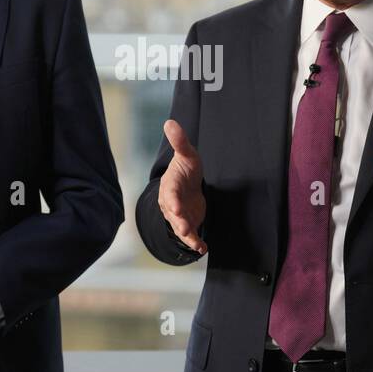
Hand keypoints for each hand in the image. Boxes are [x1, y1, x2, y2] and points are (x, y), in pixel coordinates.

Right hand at [158, 119, 206, 254]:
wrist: (188, 185)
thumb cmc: (185, 170)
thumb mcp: (186, 155)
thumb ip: (179, 142)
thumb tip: (169, 122)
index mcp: (170, 186)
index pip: (169, 193)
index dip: (171, 200)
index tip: (175, 206)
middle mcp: (171, 203)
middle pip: (173, 214)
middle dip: (179, 221)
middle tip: (185, 228)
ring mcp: (179, 216)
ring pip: (180, 228)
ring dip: (187, 235)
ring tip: (196, 244)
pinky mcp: (187, 224)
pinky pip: (190, 235)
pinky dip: (195, 243)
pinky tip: (203, 249)